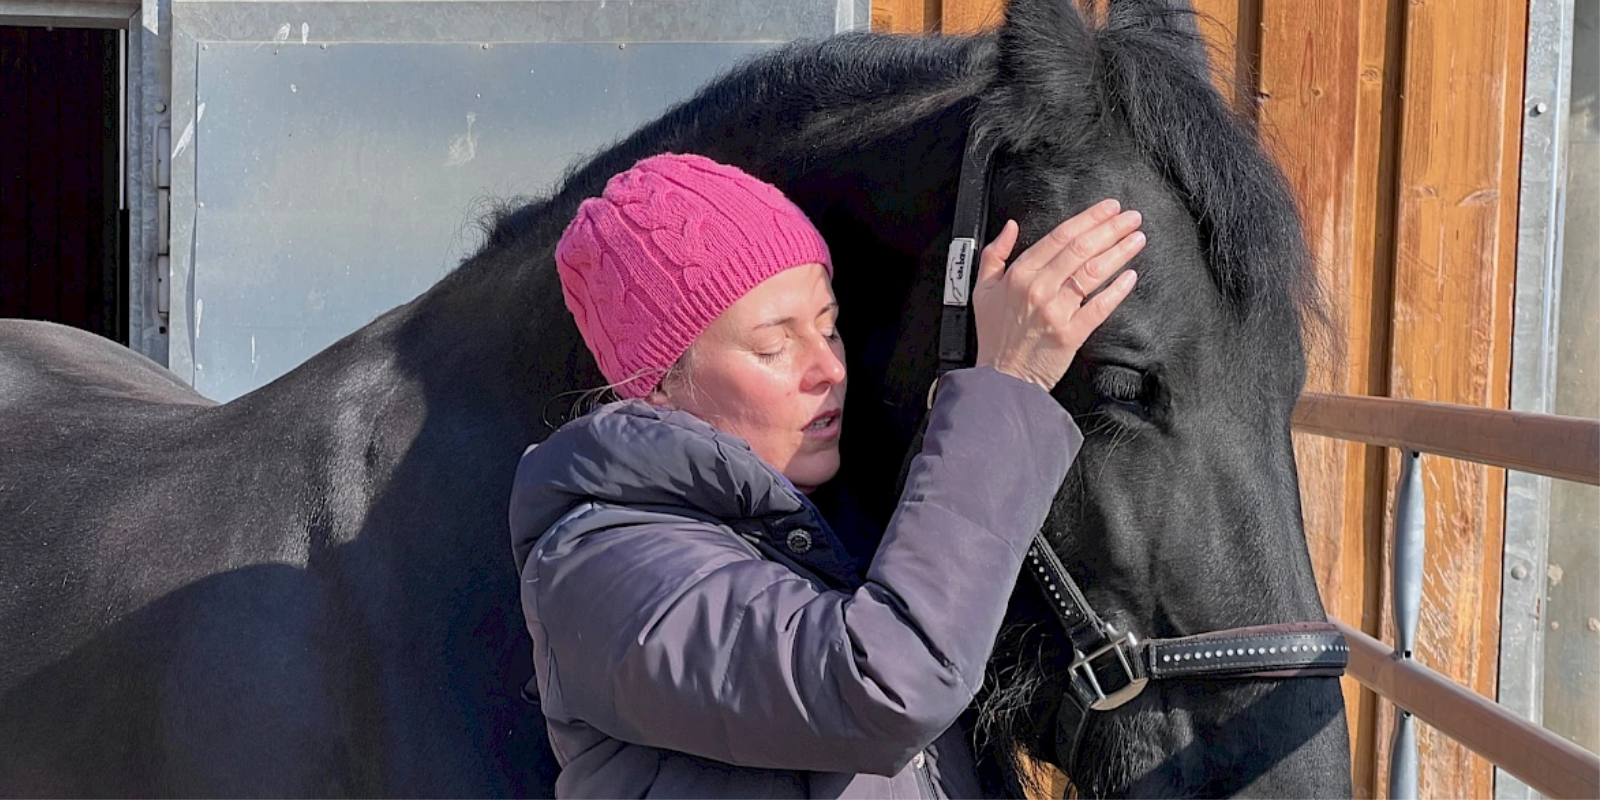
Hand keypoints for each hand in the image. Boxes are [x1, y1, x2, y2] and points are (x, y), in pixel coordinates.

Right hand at [972, 199, 1142, 391]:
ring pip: (1092, 273)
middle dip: (1110, 229)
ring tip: (1137, 238)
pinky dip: (1117, 290)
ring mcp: (1055, 312)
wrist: (1001, 377)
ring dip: (1119, 252)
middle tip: (1131, 217)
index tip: (1109, 208)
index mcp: (1019, 275)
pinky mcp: (1070, 334)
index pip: (1059, 236)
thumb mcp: (982, 290)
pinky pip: (1099, 307)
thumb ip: (994, 254)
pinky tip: (1131, 276)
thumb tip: (1010, 226)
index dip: (1088, 218)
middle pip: (1080, 249)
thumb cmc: (994, 335)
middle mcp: (1038, 289)